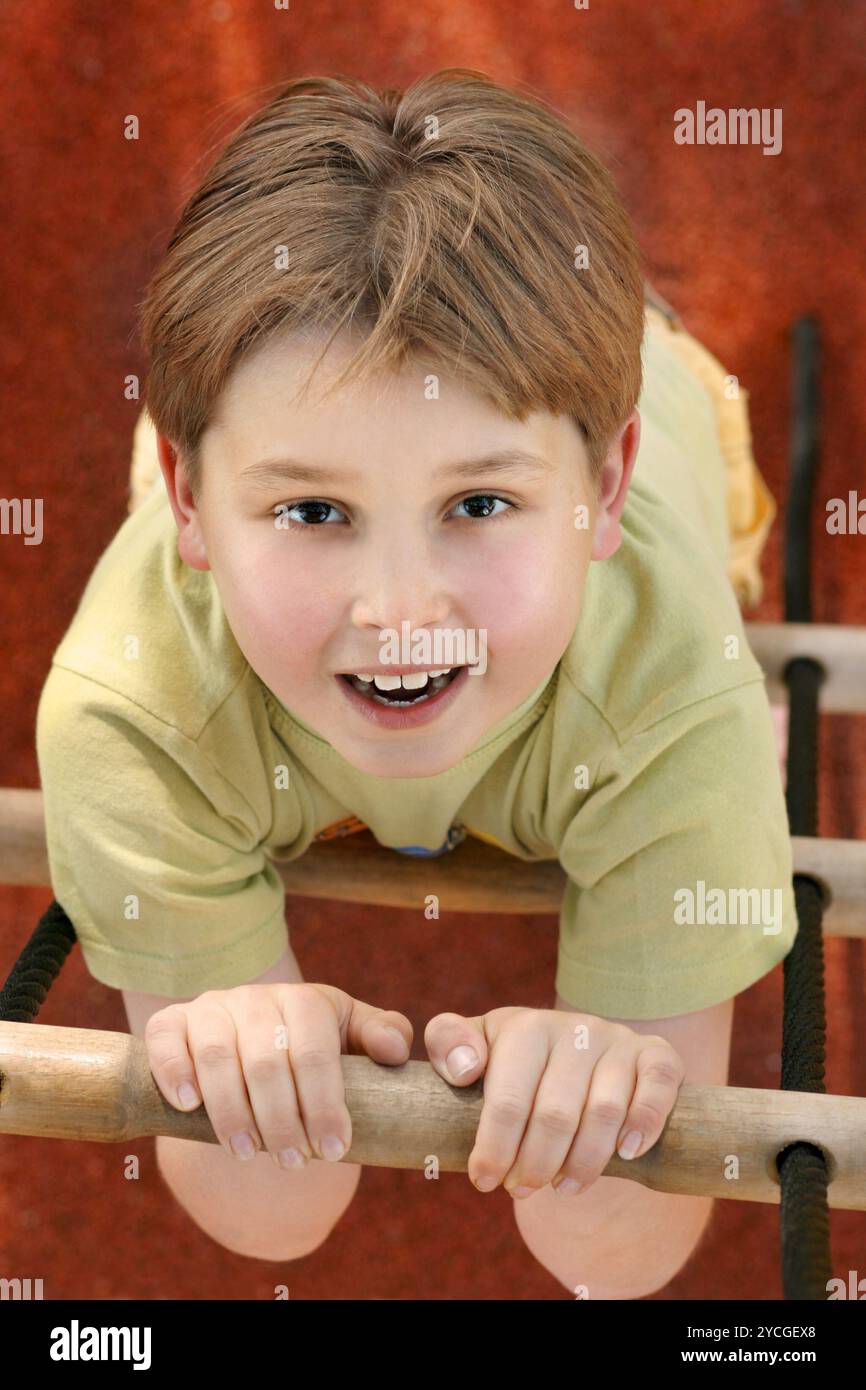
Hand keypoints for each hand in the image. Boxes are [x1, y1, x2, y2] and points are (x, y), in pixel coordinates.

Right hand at [145, 982, 411, 1167]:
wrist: (255, 1043)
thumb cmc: (313, 1046)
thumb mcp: (351, 1036)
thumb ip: (382, 1035)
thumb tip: (394, 1050)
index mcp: (304, 1000)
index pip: (315, 1052)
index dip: (325, 1104)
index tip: (334, 1149)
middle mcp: (255, 998)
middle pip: (266, 1062)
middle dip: (282, 1121)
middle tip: (296, 1164)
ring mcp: (211, 1008)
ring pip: (217, 1056)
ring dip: (232, 1112)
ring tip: (249, 1153)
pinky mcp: (172, 1023)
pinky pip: (165, 1040)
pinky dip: (174, 1072)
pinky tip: (189, 1108)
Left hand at [424, 1006, 684, 1197]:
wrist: (578, 1051)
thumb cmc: (516, 1061)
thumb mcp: (479, 1047)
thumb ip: (450, 1043)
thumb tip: (464, 1069)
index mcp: (526, 1027)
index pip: (507, 1096)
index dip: (494, 1147)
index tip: (485, 1181)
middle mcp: (575, 1028)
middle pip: (555, 1113)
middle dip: (536, 1163)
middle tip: (523, 1190)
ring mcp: (618, 1040)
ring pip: (604, 1110)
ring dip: (583, 1161)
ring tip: (564, 1187)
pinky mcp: (656, 1055)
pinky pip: (658, 1087)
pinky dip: (645, 1123)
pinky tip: (627, 1154)